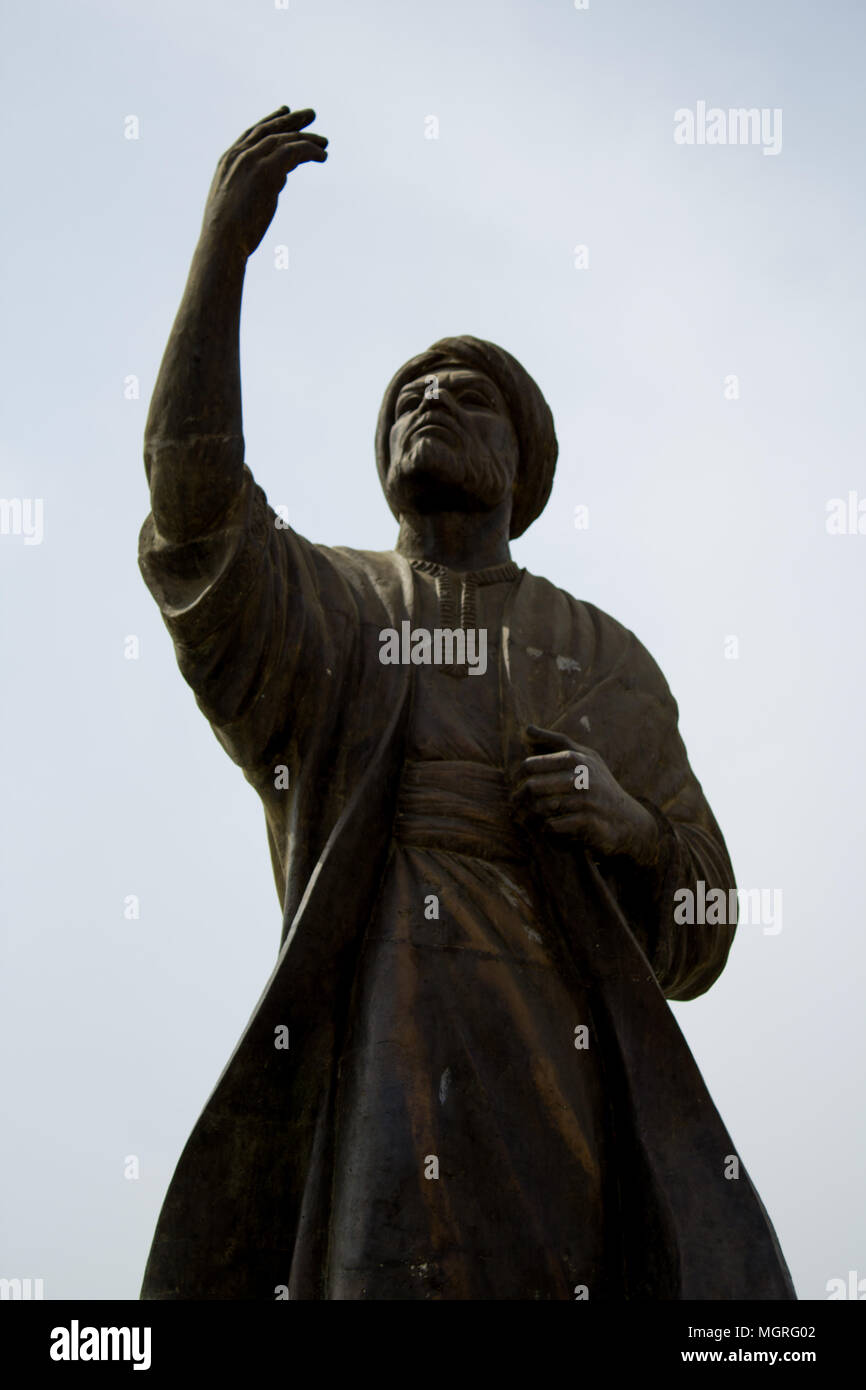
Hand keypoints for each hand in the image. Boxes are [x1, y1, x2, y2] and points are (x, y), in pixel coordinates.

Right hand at [200, 105, 327, 257]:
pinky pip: (294, 151)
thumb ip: (259, 184)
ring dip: (307, 138)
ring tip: (325, 142)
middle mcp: (239, 155)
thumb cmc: (229, 233)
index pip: (252, 133)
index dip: (270, 121)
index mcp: (228, 161)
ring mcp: (251, 161)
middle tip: (311, 114)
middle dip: (292, 121)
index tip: (286, 112)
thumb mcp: (240, 202)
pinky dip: (310, 150)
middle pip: (270, 130)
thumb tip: (281, 179)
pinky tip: (323, 155)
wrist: (222, 242)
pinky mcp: (266, 171)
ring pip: (284, 139)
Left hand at [511, 725, 660, 865]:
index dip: (516, 776)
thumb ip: (555, 742)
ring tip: (528, 816)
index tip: (516, 784)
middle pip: (532, 787)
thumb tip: (526, 728)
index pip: (530, 765)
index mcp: (575, 759)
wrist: (627, 820)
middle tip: (515, 805)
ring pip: (540, 808)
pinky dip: (546, 828)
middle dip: (519, 798)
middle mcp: (581, 777)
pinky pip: (553, 826)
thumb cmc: (599, 784)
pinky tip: (548, 827)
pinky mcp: (587, 822)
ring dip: (531, 814)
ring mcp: (585, 800)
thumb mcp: (584, 757)